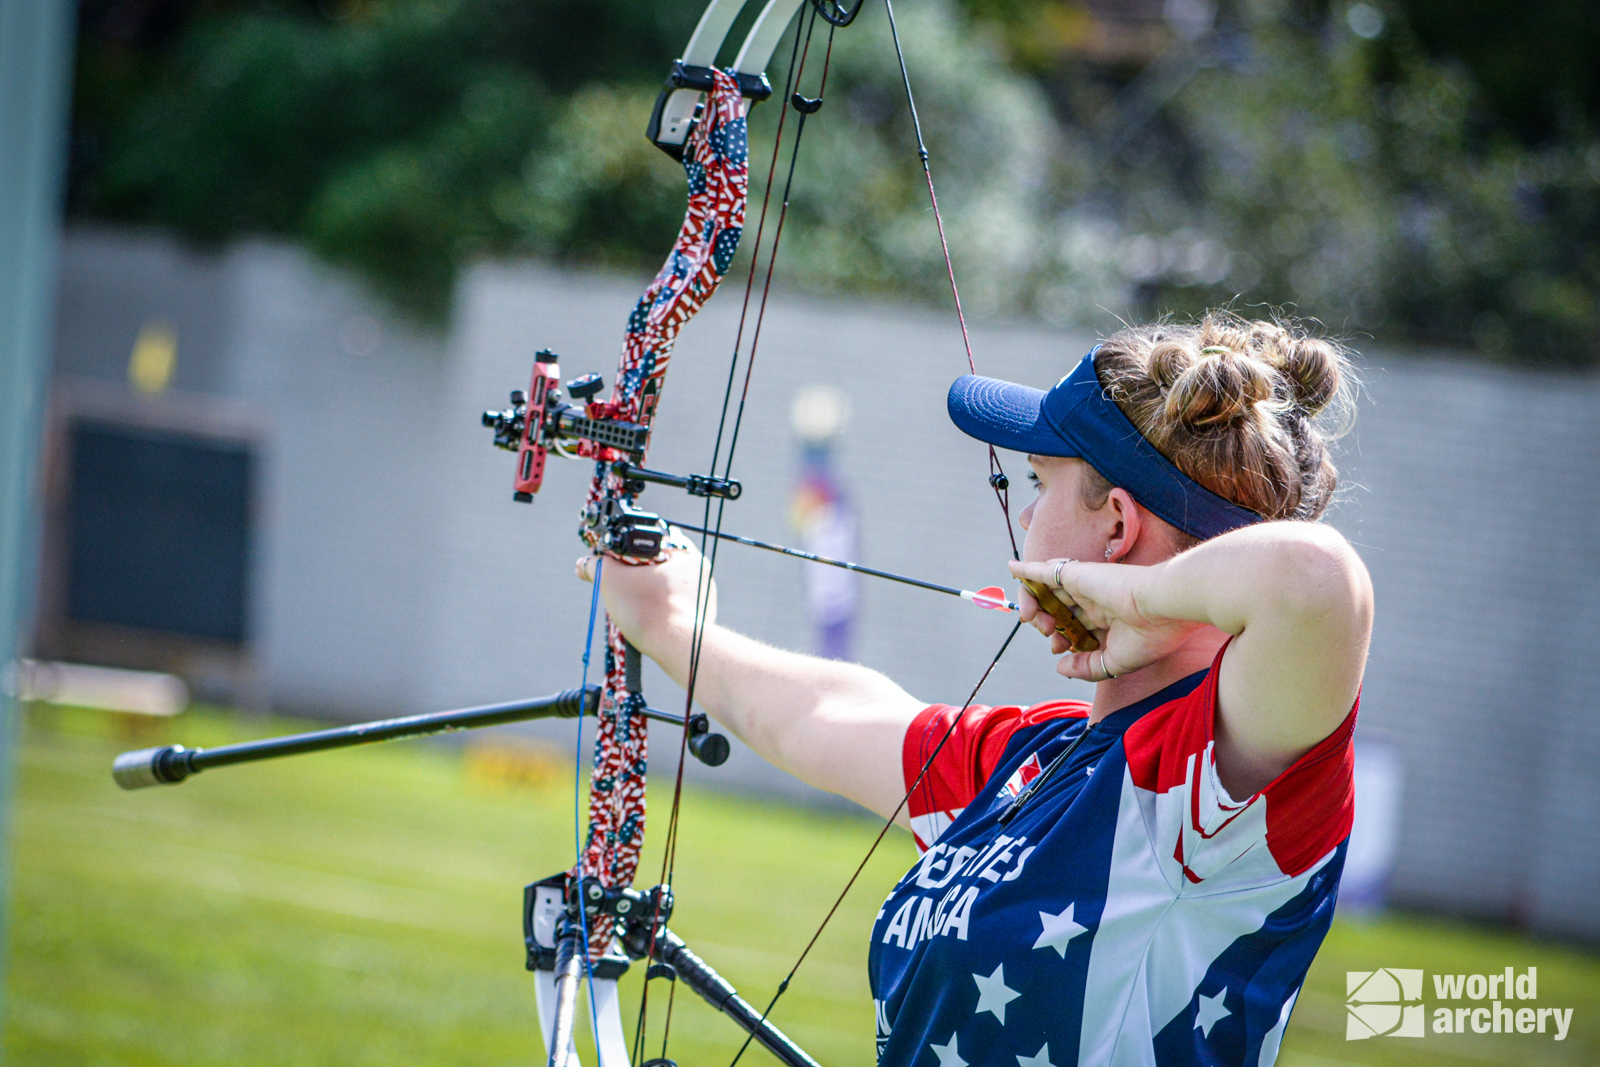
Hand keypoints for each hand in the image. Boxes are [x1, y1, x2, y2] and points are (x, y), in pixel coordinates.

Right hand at [576, 531, 716, 669]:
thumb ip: (596, 565)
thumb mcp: (611, 580)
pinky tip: (649, 619)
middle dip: (639, 575)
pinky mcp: (701, 616)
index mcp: (686, 554)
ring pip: (667, 587)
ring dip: (649, 594)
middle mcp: (700, 572)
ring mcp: (703, 595)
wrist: (674, 646)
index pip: (653, 543)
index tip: (618, 565)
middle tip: (625, 588)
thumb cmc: (647, 609)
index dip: (631, 552)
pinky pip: (676, 606)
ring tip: (636, 607)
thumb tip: (583, 564)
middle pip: (660, 566)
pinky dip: (661, 610)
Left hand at [1008, 558, 1201, 680]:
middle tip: (1051, 640)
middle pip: (1061, 612)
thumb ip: (1085, 667)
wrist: (1163, 609)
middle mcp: (1096, 601)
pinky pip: (1044, 571)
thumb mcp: (1113, 661)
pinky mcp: (1076, 574)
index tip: (1061, 653)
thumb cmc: (1149, 637)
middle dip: (1049, 627)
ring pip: (1050, 594)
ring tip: (1029, 618)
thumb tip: (1060, 667)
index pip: (1078, 629)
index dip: (1065, 641)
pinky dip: (1028, 570)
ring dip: (1035, 606)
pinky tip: (1012, 568)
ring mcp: (1086, 586)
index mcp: (1109, 620)